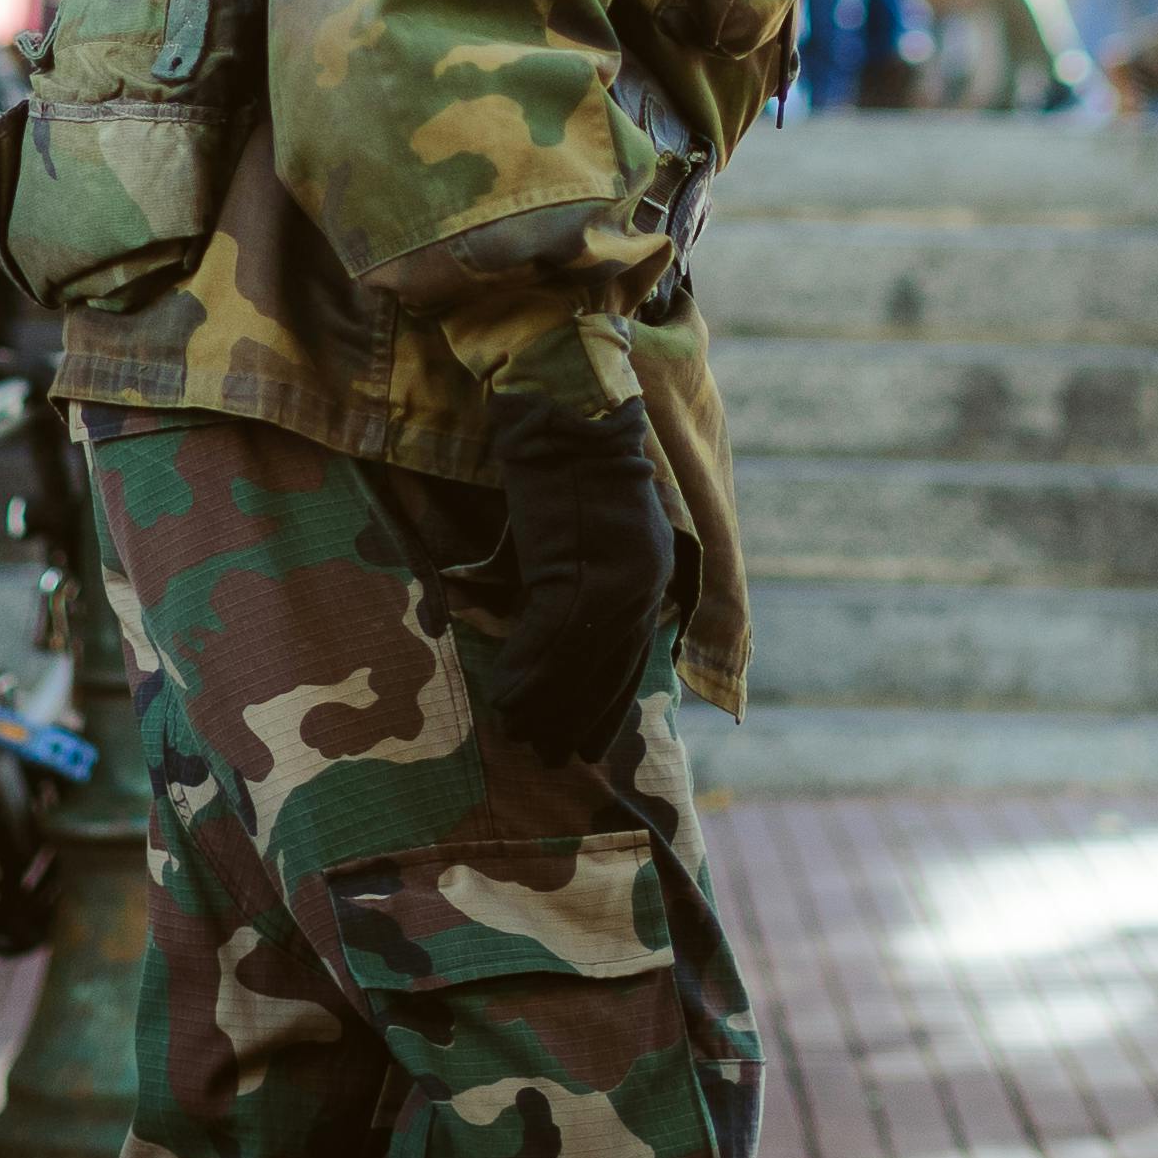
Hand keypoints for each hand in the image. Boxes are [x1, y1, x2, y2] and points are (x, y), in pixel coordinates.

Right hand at [467, 389, 674, 767]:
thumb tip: (553, 639)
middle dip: (573, 715)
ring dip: (542, 702)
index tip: (585, 743)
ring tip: (515, 731)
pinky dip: (526, 669)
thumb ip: (579, 585)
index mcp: (652, 571)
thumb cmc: (565, 461)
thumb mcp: (586, 532)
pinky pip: (549, 634)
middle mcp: (642, 578)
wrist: (562, 403)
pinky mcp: (572, 560)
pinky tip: (505, 698)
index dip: (605, 704)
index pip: (632, 658)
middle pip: (606, 668)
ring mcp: (611, 571)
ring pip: (576, 660)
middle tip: (546, 754)